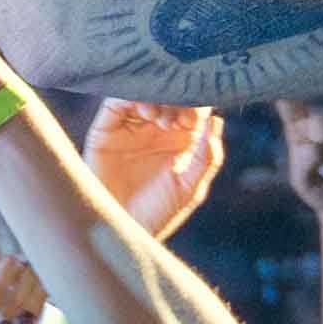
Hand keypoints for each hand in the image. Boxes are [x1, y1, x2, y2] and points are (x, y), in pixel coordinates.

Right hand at [90, 98, 229, 237]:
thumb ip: (207, 158)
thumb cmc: (157, 214)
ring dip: (156, 97)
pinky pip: (116, 102)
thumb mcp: (189, 188)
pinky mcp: (106, 128)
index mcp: (181, 140)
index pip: (193, 108)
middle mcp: (157, 129)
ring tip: (159, 118)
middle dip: (176, 100)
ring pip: (145, 94)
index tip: (194, 120)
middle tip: (177, 118)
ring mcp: (131, 126)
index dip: (197, 106)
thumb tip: (216, 122)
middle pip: (170, 96)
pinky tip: (144, 112)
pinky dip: (131, 97)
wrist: (120, 229)